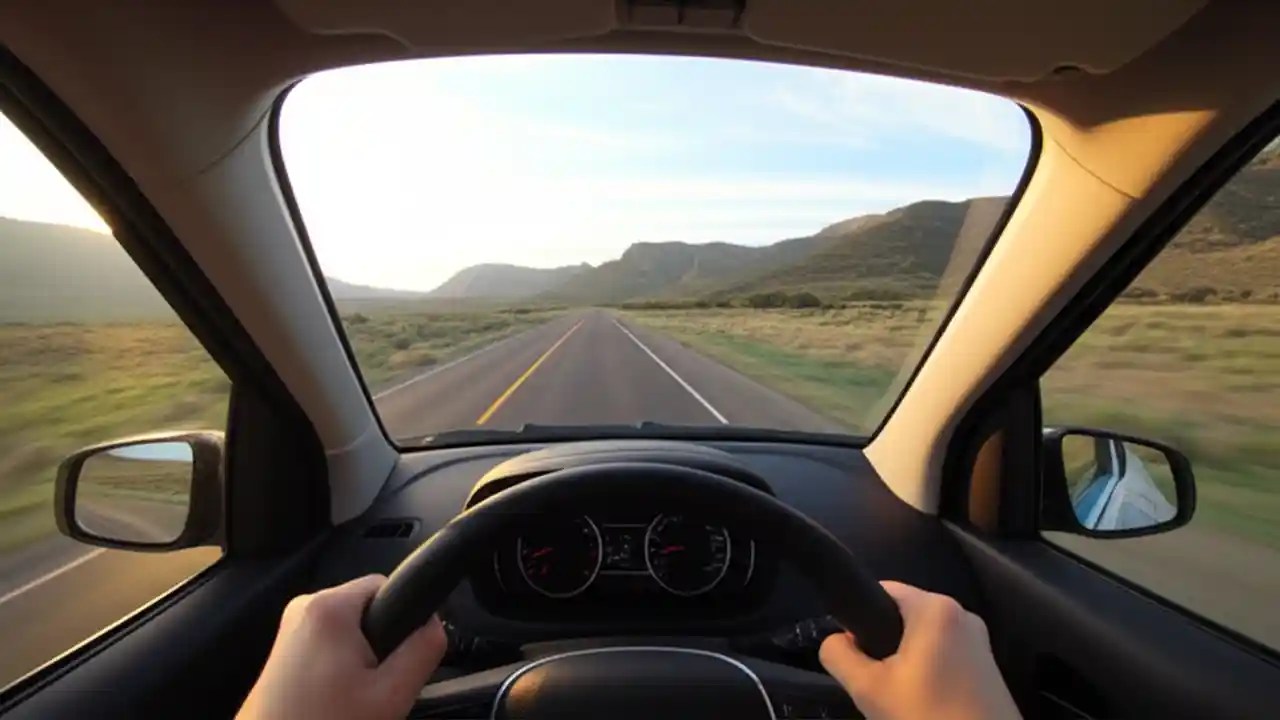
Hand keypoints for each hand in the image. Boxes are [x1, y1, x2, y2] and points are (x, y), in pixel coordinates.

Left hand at [237, 574, 446, 719]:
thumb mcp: (390, 695)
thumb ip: (422, 650)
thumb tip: (434, 623)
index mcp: (329, 607)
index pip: (387, 585)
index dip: (404, 620)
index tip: (396, 661)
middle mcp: (303, 607)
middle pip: (368, 609)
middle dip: (380, 644)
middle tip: (375, 688)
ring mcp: (289, 630)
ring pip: (349, 631)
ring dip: (360, 660)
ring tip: (352, 699)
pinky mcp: (282, 653)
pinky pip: (328, 646)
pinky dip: (339, 668)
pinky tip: (334, 701)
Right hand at [819, 581, 1020, 719]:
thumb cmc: (926, 718)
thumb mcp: (868, 689)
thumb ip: (839, 654)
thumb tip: (837, 640)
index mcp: (935, 608)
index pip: (881, 591)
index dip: (858, 620)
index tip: (855, 657)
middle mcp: (962, 614)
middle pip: (902, 617)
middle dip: (883, 646)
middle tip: (877, 685)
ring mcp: (980, 642)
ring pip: (922, 640)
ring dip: (904, 664)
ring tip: (901, 700)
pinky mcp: (988, 668)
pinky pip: (943, 657)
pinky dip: (927, 675)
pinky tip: (925, 706)